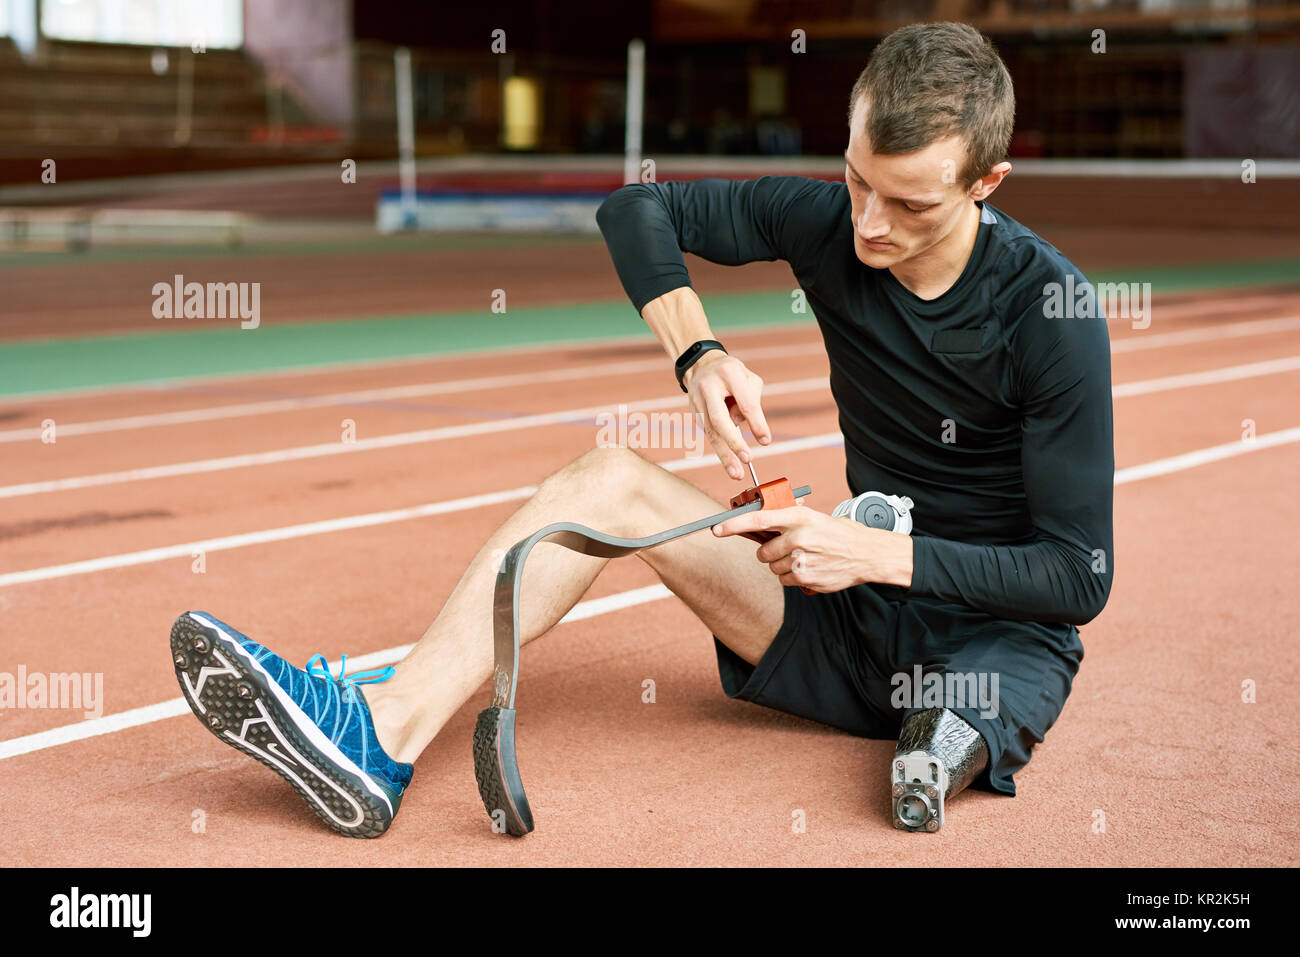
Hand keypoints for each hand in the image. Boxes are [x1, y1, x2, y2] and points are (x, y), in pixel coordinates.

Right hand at [683, 351, 770, 480]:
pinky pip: (709, 434)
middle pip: (720, 420)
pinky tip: (729, 463)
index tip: (766, 441)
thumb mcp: (749, 378)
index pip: (746, 403)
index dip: (757, 423)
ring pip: (710, 432)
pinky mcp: (694, 413)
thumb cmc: (732, 374)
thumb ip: (751, 400)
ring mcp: (697, 401)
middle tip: (748, 459)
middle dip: (734, 443)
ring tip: (736, 474)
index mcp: (728, 373)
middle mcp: (709, 387)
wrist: (701, 365)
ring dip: (724, 455)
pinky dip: (720, 449)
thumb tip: (743, 426)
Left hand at [712, 505, 913, 590]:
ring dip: (784, 566)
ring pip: (773, 568)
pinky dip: (793, 578)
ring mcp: (802, 560)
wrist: (867, 554)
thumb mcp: (815, 517)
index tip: (716, 528)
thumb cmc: (838, 533)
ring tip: (806, 558)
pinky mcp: (806, 578)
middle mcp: (798, 537)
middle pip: (763, 552)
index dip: (733, 524)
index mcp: (799, 517)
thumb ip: (788, 519)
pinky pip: (785, 580)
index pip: (758, 519)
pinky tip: (811, 569)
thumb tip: (758, 520)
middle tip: (789, 549)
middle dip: (770, 553)